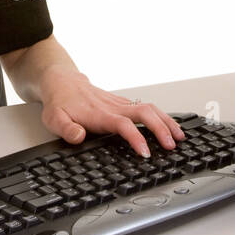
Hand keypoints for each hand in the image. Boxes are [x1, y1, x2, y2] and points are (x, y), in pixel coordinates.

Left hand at [37, 66, 184, 157]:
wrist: (62, 82)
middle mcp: (113, 107)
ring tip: (180, 137)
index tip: (146, 152)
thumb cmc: (60, 102)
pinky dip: (161, 117)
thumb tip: (78, 136)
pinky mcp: (123, 103)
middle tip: (172, 146)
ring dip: (166, 122)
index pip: (123, 125)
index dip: (136, 138)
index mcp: (99, 114)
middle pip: (144, 113)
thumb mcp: (54, 119)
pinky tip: (169, 127)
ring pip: (150, 108)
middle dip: (161, 129)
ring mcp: (120, 104)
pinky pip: (147, 108)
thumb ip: (66, 129)